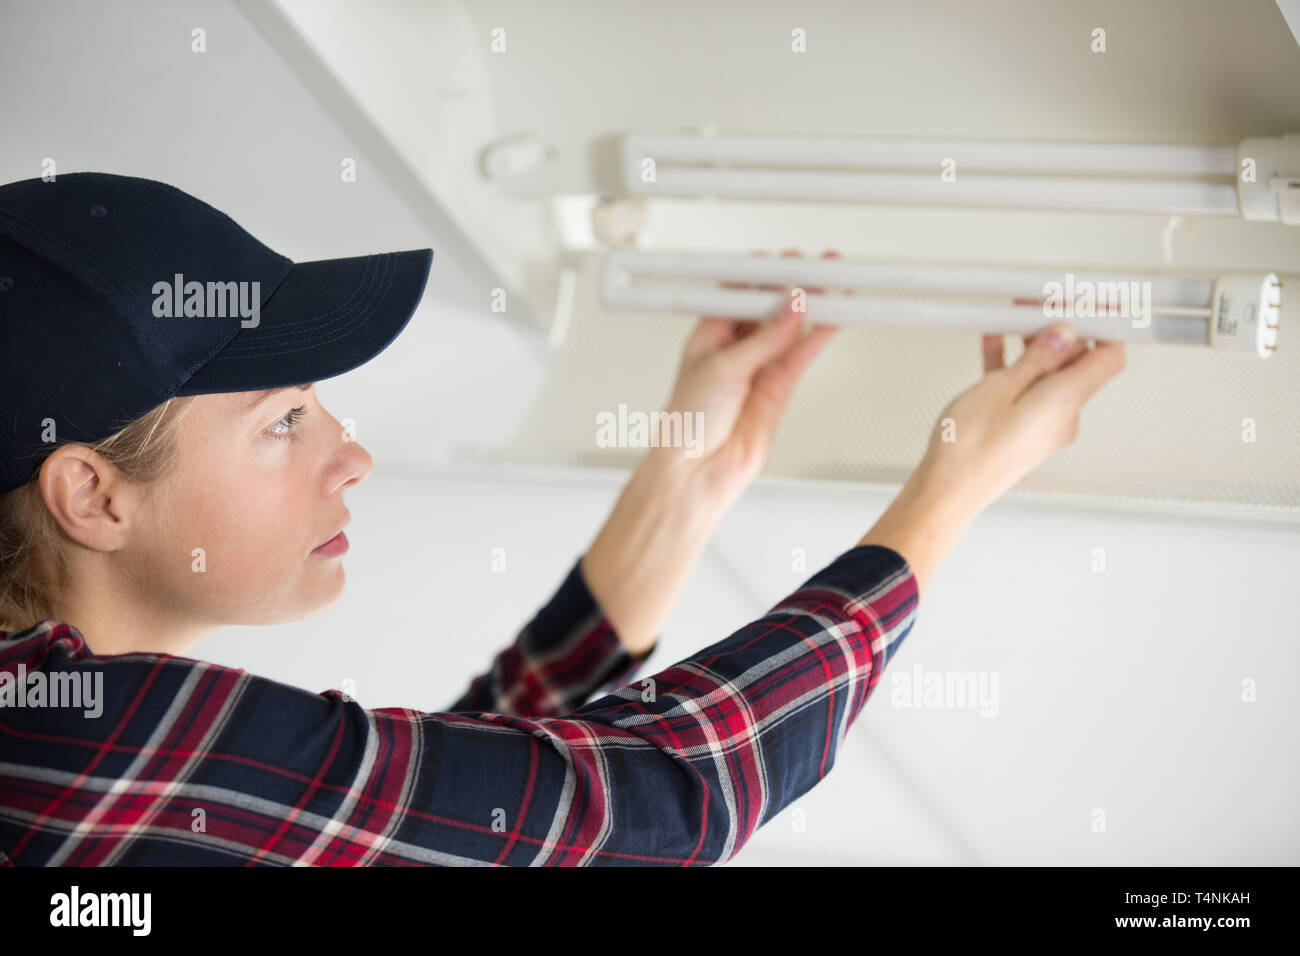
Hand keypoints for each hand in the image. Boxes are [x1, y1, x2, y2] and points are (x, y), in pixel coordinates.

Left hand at [655, 249, 839, 503]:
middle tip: (817, 269)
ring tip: (834, 287)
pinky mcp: (779, 387)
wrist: (696, 470)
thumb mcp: (721, 368)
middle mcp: (735, 348)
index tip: (786, 262)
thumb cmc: (688, 423)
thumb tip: (790, 309)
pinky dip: (820, 336)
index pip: (741, 293)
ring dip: (812, 308)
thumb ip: (763, 339)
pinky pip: (803, 354)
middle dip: (793, 287)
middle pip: (771, 307)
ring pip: (792, 329)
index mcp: (710, 333)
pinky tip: (834, 318)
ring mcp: (759, 367)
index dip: (764, 275)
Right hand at [861, 321, 1125, 597]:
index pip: (1109, 355)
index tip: (1090, 303)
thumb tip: (1063, 336)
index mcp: (1066, 401)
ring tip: (1012, 319)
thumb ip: (1037, 358)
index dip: (1104, 324)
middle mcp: (1063, 416)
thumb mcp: (1000, 387)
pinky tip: (995, 348)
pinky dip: (1015, 367)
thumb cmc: (969, 450)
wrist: (947, 491)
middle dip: (1060, 329)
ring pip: (1048, 374)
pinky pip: (1026, 390)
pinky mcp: (1022, 432)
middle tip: (1039, 304)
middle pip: (1078, 362)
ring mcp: (1043, 426)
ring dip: (1033, 346)